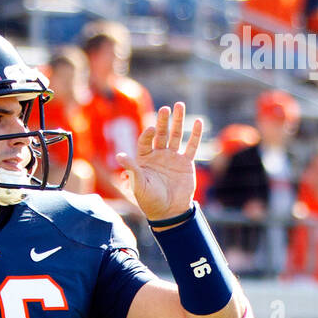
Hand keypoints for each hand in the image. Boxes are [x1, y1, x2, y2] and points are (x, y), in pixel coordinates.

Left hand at [117, 102, 201, 222]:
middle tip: (165, 109)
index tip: (152, 129)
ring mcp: (173, 158)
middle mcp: (159, 155)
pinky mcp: (186, 163)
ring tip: (180, 105)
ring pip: (176, 135)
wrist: (169, 212)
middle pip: (161, 134)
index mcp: (145, 159)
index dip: (148, 134)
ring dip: (178, 121)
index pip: (145, 141)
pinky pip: (191, 146)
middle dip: (163, 121)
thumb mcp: (138, 184)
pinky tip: (199, 122)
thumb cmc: (150, 200)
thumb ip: (131, 168)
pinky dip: (195, 135)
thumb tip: (119, 156)